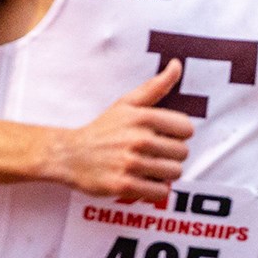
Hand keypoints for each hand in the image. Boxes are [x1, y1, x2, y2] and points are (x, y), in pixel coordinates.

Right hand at [45, 60, 193, 201]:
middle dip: (171, 155)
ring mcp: (131, 163)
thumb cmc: (104, 129)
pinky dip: (155, 189)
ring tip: (148, 168)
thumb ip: (155, 86)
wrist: (70, 155)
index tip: (162, 137)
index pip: (186, 129)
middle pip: (183, 153)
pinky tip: (143, 181)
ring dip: (164, 173)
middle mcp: (138, 139)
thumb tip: (177, 65)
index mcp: (142, 117)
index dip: (177, 135)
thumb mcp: (127, 104)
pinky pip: (161, 191)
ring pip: (174, 173)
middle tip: (153, 155)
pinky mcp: (124, 185)